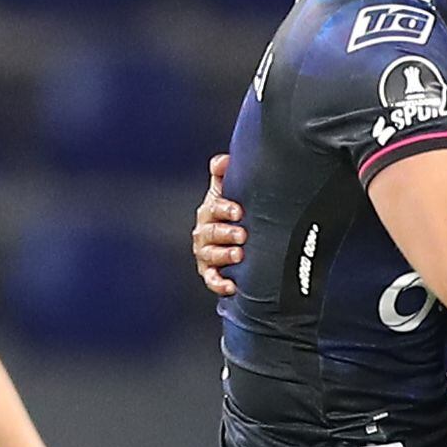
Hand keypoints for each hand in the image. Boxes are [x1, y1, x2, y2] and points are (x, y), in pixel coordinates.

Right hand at [191, 153, 245, 297]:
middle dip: (225, 233)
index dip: (224, 209)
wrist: (237, 239)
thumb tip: (222, 160)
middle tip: (243, 235)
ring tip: (239, 255)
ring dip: (224, 255)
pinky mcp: (211, 273)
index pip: (213, 208)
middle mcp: (204, 233)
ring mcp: (207, 254)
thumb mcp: (229, 191)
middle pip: (211, 233)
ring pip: (210, 256)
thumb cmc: (233, 211)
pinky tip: (232, 286)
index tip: (238, 211)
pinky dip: (220, 284)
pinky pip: (212, 280)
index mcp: (209, 211)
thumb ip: (224, 174)